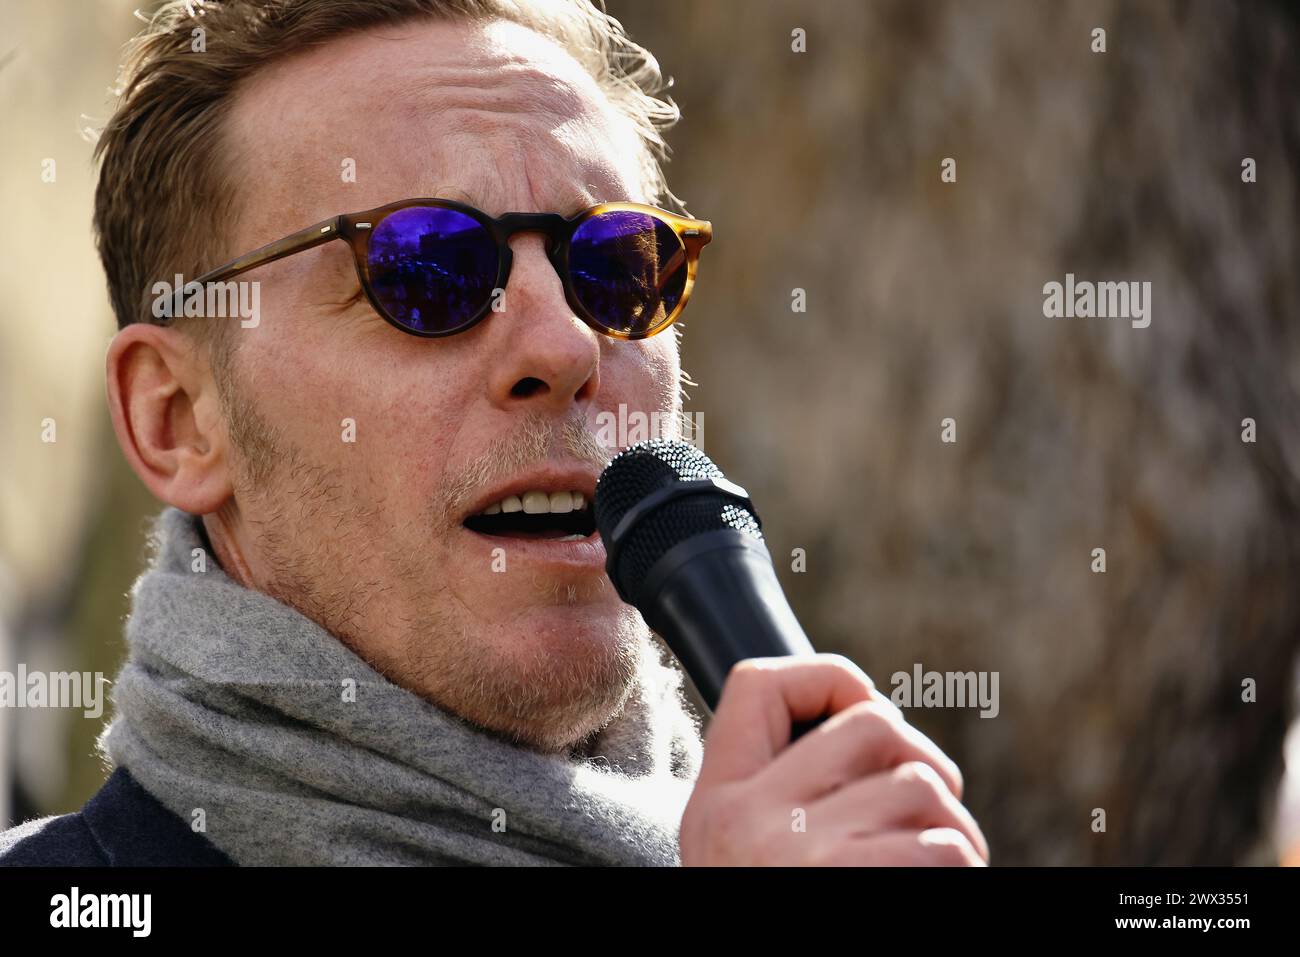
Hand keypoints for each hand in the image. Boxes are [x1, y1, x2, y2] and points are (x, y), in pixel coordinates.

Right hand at [679, 654, 989, 865]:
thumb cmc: (776, 907)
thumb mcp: (744, 853)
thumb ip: (781, 792)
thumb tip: (874, 727)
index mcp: (715, 804)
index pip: (759, 683)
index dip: (830, 678)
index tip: (870, 711)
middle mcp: (746, 821)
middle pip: (871, 723)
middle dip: (919, 758)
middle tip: (934, 806)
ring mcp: (794, 853)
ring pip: (919, 784)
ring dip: (952, 825)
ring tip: (941, 857)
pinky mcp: (845, 884)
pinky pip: (943, 846)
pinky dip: (962, 863)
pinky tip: (944, 882)